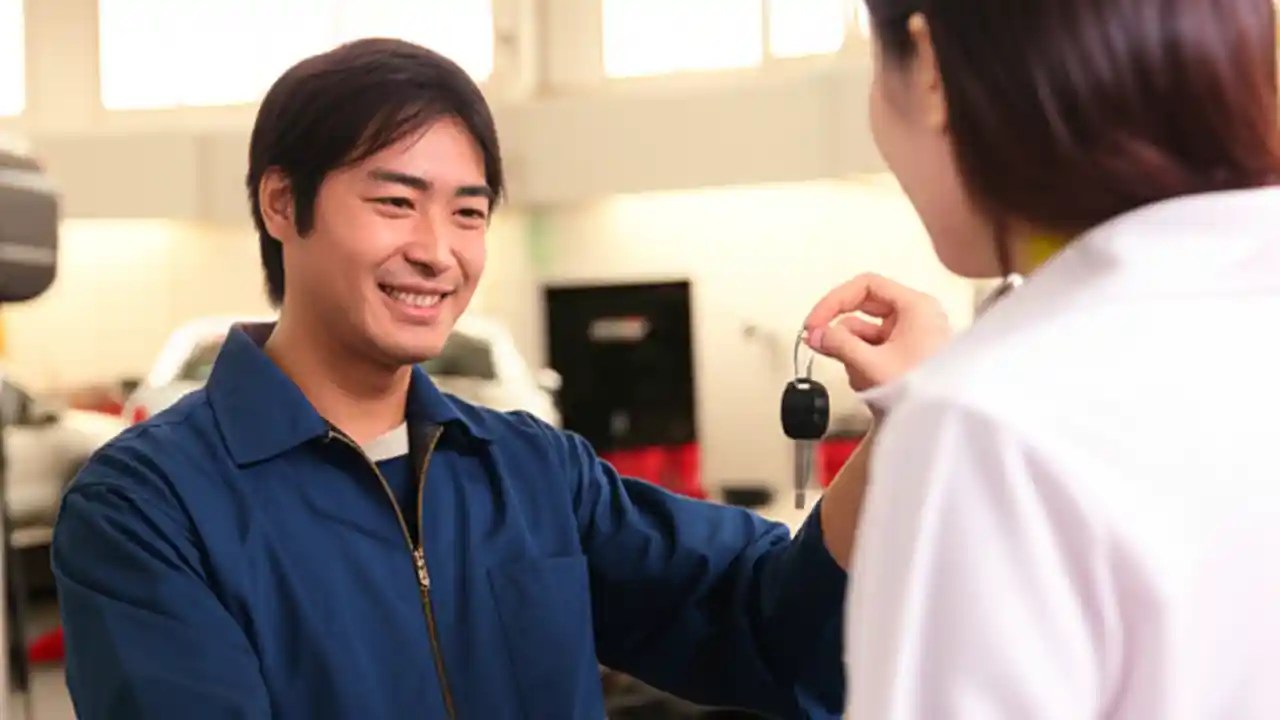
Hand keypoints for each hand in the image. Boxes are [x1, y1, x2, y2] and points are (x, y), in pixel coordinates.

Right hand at [804, 273, 951, 391]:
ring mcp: (912, 336)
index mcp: (916, 307)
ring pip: (868, 331)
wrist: (945, 423)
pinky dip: (863, 361)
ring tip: (856, 373)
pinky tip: (865, 380)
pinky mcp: (907, 355)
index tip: (816, 321)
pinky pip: (876, 348)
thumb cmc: (925, 393)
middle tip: (817, 338)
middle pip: (865, 308)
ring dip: (853, 350)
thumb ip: (839, 345)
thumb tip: (817, 334)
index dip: (835, 300)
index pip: (866, 286)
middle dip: (841, 329)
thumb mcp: (872, 365)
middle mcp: (916, 317)